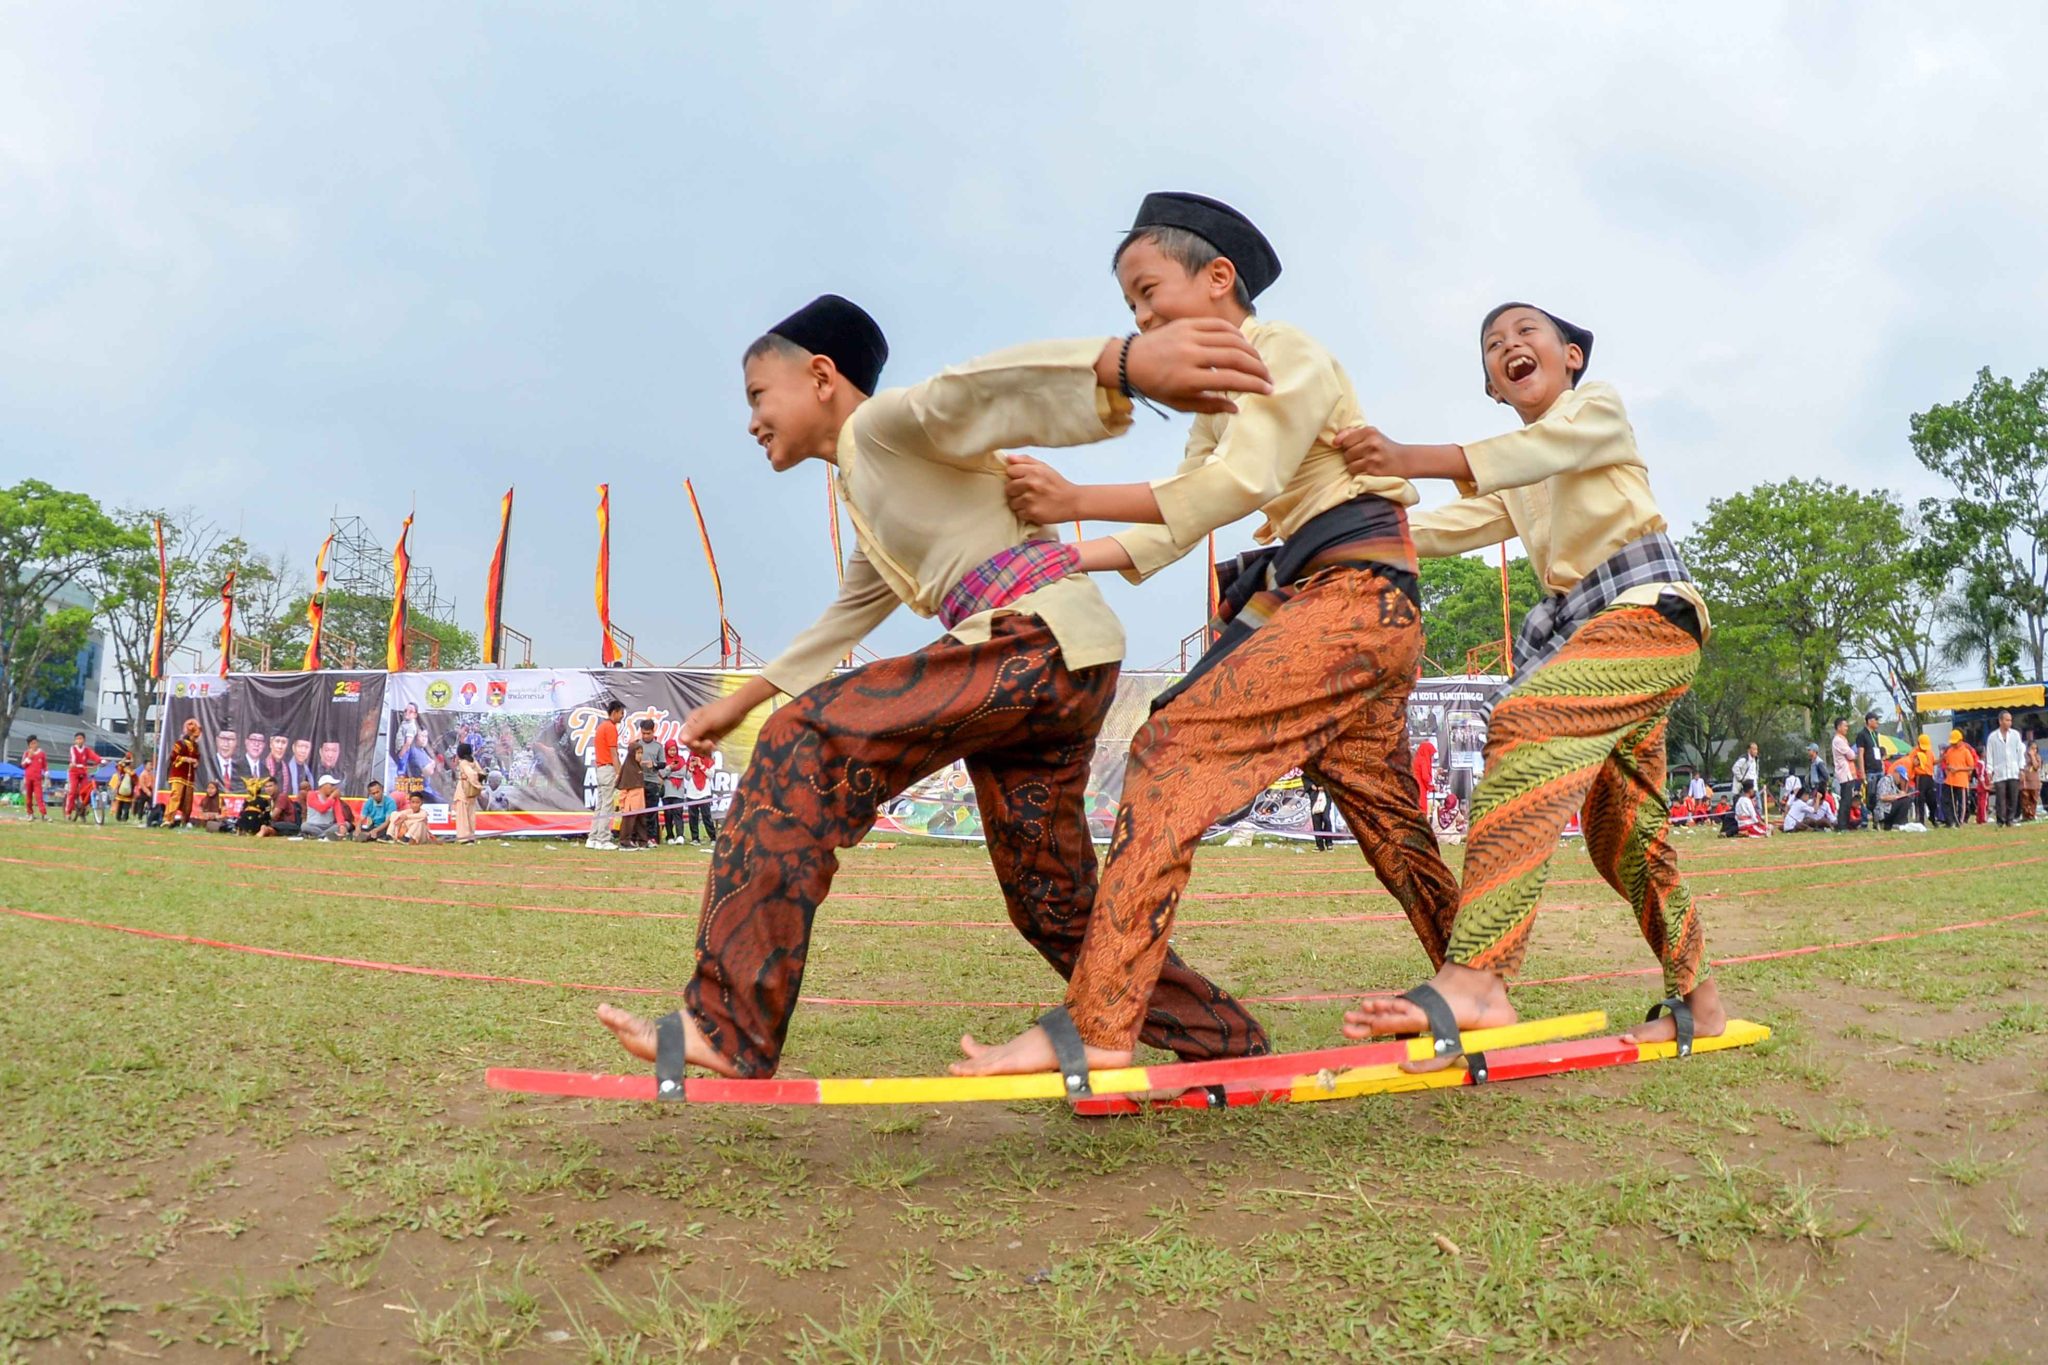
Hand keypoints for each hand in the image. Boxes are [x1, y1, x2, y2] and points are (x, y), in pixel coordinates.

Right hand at [678, 698, 743, 754]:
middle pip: (690, 743)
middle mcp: (696, 728)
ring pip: (698, 747)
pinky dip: (708, 750)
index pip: (683, 737)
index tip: (698, 743)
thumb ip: (695, 731)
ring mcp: (704, 734)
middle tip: (709, 744)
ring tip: (712, 745)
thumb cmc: (722, 711)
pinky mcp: (713, 738)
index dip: (689, 742)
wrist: (739, 709)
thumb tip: (681, 741)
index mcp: (691, 721)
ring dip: (704, 749)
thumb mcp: (707, 721)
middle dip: (698, 746)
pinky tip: (714, 747)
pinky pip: (706, 747)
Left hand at [1003, 454, 1080, 523]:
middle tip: (1027, 492)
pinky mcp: (1032, 512)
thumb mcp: (1044, 468)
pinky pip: (1019, 513)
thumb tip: (1008, 458)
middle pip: (1008, 488)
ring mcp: (1030, 499)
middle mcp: (1031, 483)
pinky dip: (1025, 513)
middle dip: (1015, 491)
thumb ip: (1026, 460)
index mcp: (1034, 471)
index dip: (1014, 476)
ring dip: (1020, 504)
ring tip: (1031, 502)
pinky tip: (1034, 509)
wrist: (1072, 502)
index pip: (1010, 471)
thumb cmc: (1057, 485)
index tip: (1021, 480)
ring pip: (1012, 502)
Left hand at [1105, 318, 1272, 414]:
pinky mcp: (1187, 323)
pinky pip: (1219, 325)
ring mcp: (1189, 336)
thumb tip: (1237, 408)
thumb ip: (1210, 406)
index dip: (1254, 385)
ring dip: (1250, 351)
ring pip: (1231, 339)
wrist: (1130, 361)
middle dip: (1258, 368)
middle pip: (1236, 358)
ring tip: (1258, 363)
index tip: (1268, 390)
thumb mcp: (1180, 404)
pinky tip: (1243, 345)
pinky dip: (1236, 334)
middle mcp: (1190, 355)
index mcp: (1188, 378)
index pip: (1231, 380)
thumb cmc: (1156, 386)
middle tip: (1268, 377)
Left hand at [1332, 425, 1408, 477]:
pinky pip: (1356, 474)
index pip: (1345, 440)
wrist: (1404, 460)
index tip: (1355, 448)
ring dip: (1355, 467)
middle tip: (1363, 457)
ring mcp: (1373, 458)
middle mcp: (1372, 443)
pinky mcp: (1374, 471)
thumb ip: (1352, 434)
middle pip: (1346, 453)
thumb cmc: (1385, 448)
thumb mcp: (1372, 435)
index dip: (1347, 446)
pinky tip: (1368, 470)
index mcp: (1370, 431)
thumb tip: (1334, 441)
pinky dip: (1359, 474)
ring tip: (1366, 464)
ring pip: (1350, 465)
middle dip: (1351, 457)